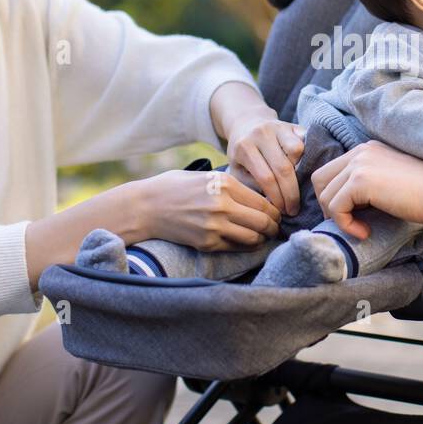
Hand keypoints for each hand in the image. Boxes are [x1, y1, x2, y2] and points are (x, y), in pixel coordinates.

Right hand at [129, 169, 281, 250]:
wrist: (146, 207)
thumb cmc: (176, 187)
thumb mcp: (206, 176)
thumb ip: (232, 185)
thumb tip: (261, 198)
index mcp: (225, 183)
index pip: (263, 201)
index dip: (275, 210)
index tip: (277, 214)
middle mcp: (222, 204)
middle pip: (263, 221)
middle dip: (273, 226)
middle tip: (274, 228)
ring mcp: (214, 225)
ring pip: (253, 237)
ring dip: (261, 238)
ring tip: (262, 236)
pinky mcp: (206, 242)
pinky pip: (235, 247)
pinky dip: (245, 246)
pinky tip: (245, 242)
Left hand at [225, 114, 305, 215]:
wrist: (246, 123)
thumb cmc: (242, 153)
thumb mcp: (237, 170)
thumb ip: (251, 186)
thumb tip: (272, 205)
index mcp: (244, 147)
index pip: (266, 178)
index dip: (277, 197)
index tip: (282, 211)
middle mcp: (262, 134)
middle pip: (283, 168)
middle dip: (291, 193)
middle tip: (293, 209)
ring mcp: (279, 126)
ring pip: (297, 150)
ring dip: (300, 171)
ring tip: (296, 185)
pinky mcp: (292, 125)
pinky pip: (306, 141)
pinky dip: (307, 156)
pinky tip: (303, 170)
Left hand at [311, 140, 422, 239]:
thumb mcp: (389, 181)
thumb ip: (368, 184)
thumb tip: (346, 206)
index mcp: (366, 150)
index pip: (330, 170)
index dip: (333, 196)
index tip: (350, 215)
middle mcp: (359, 152)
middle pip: (320, 179)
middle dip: (328, 205)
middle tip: (348, 222)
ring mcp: (358, 164)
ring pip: (325, 195)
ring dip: (338, 218)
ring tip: (361, 228)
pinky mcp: (360, 181)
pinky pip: (336, 207)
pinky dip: (346, 225)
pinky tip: (365, 232)